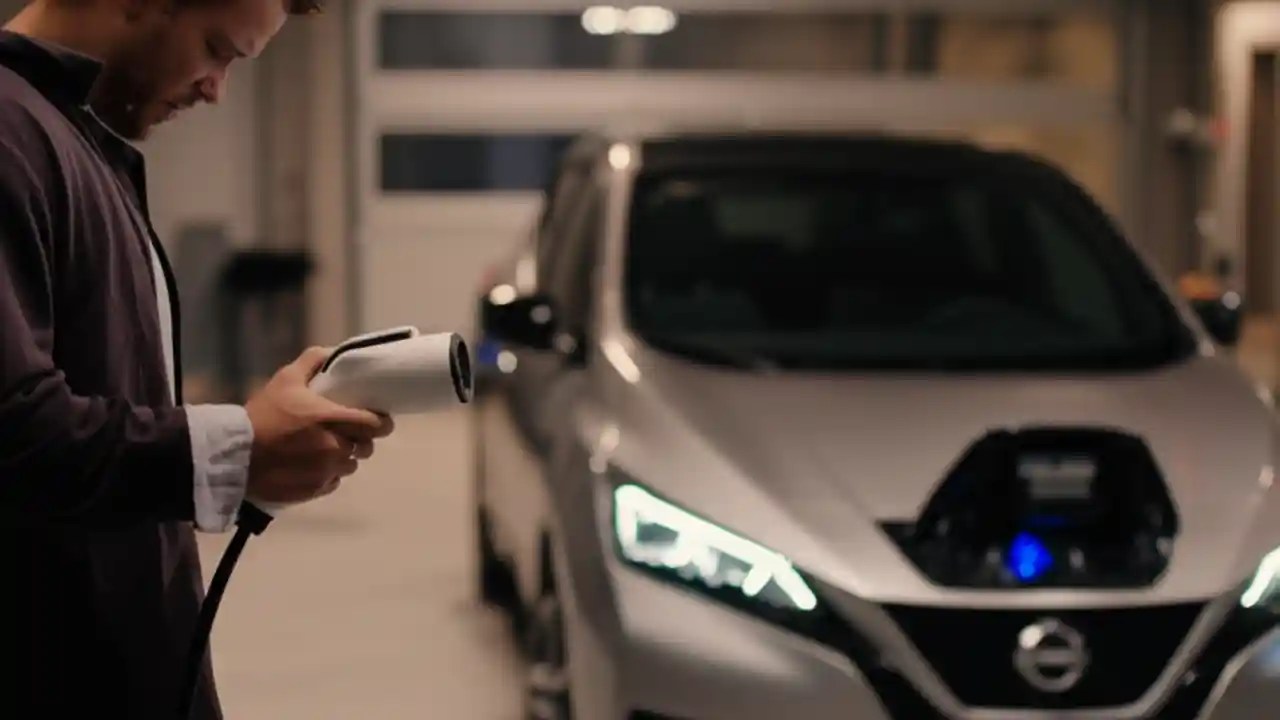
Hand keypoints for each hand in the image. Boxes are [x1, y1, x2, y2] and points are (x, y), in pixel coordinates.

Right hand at [243, 346, 395, 504]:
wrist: (235, 455)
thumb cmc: (263, 415)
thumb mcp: (285, 380)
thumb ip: (312, 362)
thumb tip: (332, 352)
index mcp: (332, 420)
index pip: (375, 424)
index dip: (380, 422)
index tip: (376, 418)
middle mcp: (335, 448)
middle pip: (366, 447)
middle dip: (361, 439)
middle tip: (348, 432)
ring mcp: (326, 472)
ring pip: (350, 465)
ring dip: (344, 457)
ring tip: (326, 449)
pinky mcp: (315, 490)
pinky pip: (333, 482)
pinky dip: (328, 474)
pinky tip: (312, 466)